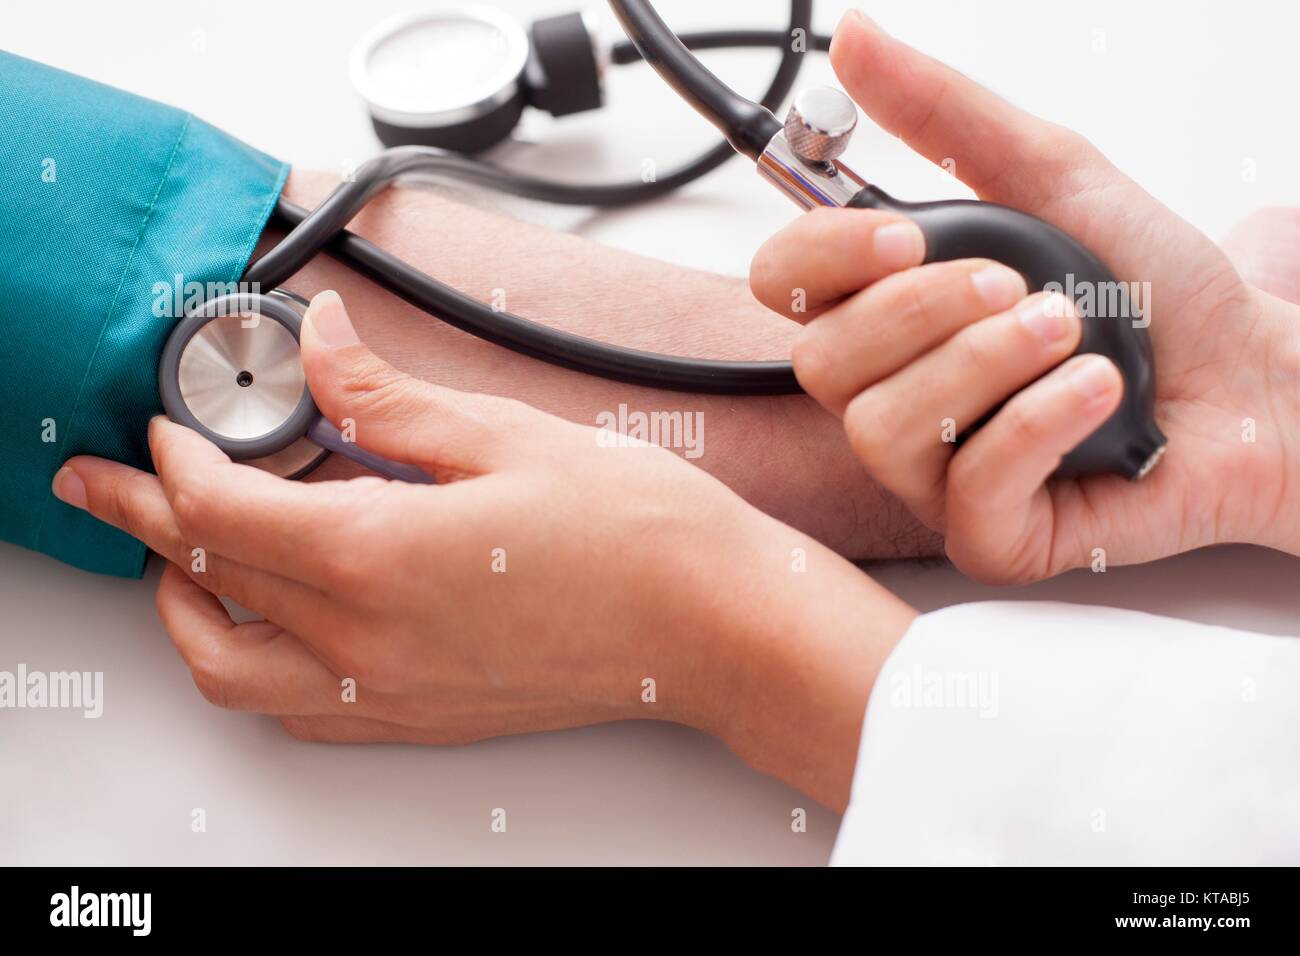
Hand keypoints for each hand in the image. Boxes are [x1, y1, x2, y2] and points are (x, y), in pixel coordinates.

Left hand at [52, 291, 913, 808]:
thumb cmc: (640, 538)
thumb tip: (327, 345)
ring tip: (183, 555)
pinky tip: (275, 617)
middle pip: (208, 584)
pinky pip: (293, 706)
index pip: (224, 509)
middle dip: (146, 522)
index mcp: (380, 558)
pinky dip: (252, 658)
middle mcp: (367, 642)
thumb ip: (391, 397)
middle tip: (109, 483)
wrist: (715, 629)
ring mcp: (390, 693)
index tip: (177, 421)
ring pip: (231, 667)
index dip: (180, 456)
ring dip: (188, 605)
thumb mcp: (508, 436)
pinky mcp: (421, 716)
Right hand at [749, 10, 1299, 582]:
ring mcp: (933, 470)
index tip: (901, 233)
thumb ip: (946, 117)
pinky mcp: (987, 533)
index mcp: (892, 309)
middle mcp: (896, 389)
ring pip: (880, 430)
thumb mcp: (1054, 177)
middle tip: (1017, 285)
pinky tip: (1096, 397)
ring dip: (983, 365)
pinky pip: (964, 489)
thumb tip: (855, 40)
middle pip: (822, 362)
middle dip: (922, 311)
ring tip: (1070, 336)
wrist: (1258, 381)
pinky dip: (1037, 424)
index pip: (784, 286)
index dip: (822, 259)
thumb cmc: (1160, 290)